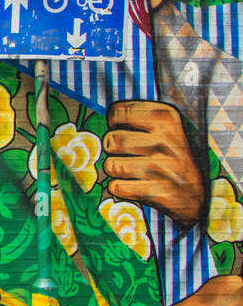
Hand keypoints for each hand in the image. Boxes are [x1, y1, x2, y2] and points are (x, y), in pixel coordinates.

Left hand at [103, 100, 205, 225]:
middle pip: (112, 139)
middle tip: (127, 154)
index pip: (117, 112)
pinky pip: (118, 187)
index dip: (114, 124)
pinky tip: (135, 185)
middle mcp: (166, 139)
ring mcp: (164, 166)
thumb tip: (106, 114)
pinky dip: (120, 188)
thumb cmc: (173, 157)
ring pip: (112, 165)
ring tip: (131, 171)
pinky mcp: (160, 191)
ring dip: (116, 171)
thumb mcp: (165, 128)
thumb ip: (137, 116)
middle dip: (113, 150)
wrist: (199, 194)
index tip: (124, 130)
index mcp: (166, 117)